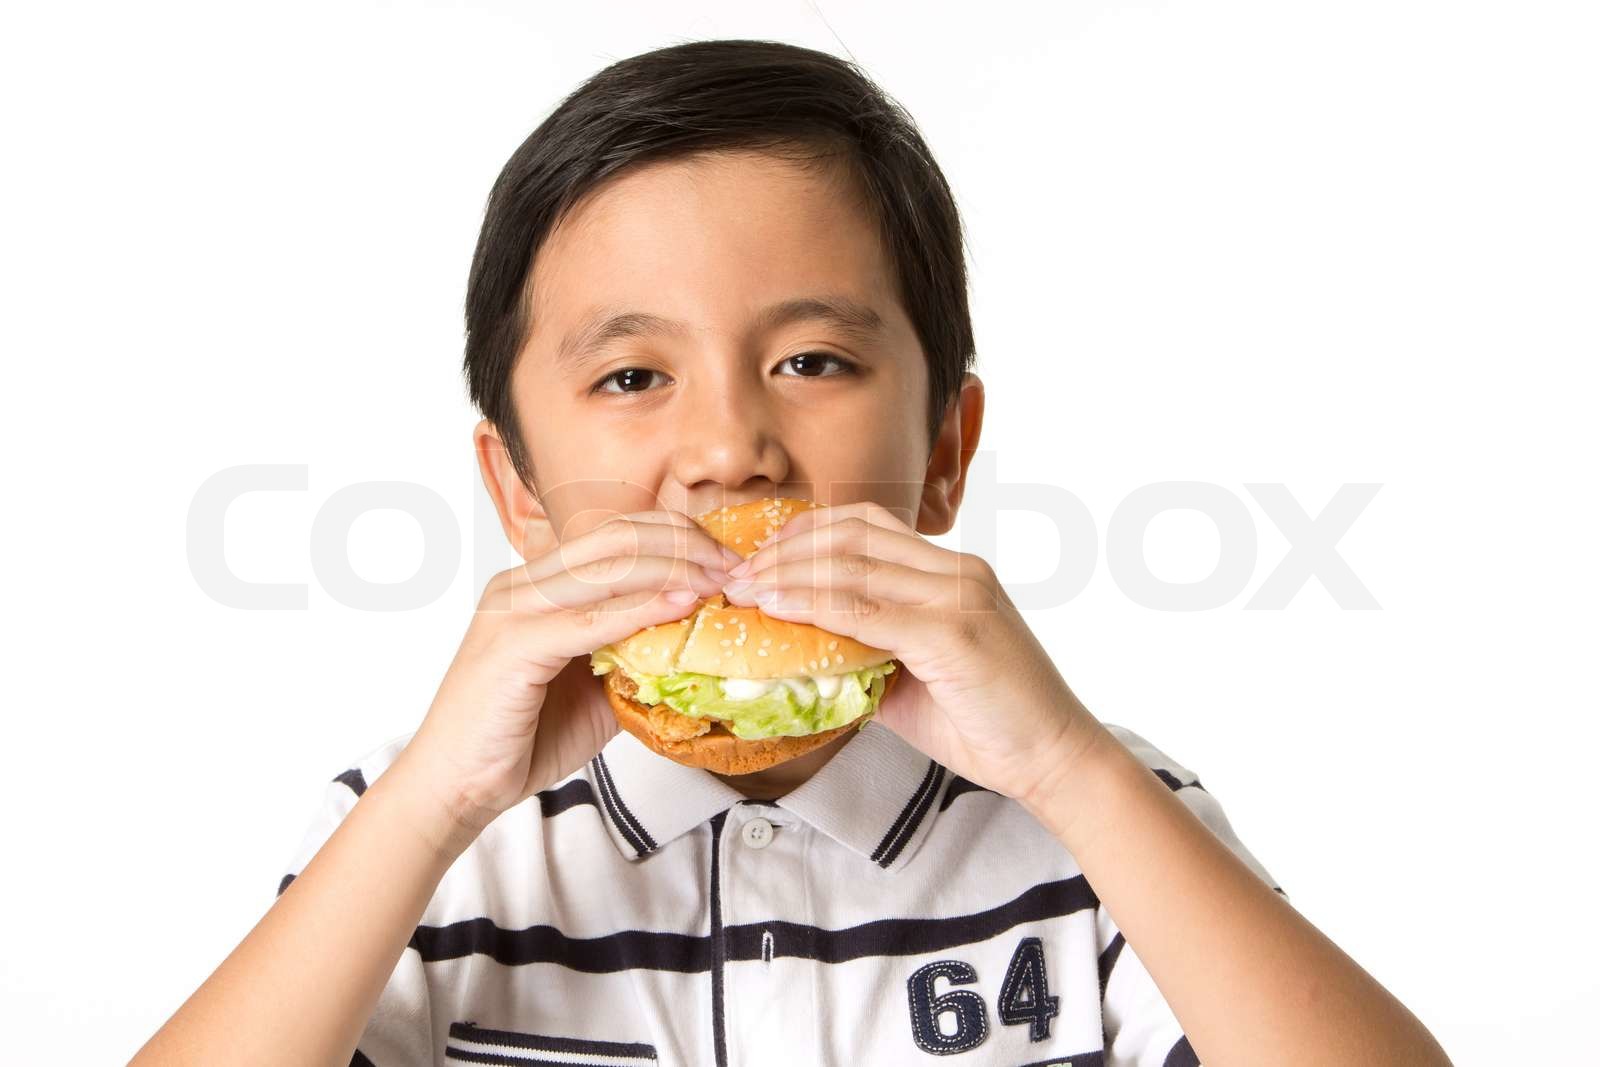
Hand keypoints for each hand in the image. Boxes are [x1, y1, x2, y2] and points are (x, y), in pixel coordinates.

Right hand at [401, 510, 742, 840]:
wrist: (458, 786)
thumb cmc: (522, 737)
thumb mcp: (595, 685)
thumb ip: (634, 652)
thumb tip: (697, 640)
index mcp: (539, 583)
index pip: (618, 535)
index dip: (679, 537)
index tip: (730, 561)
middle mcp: (523, 584)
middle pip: (618, 538)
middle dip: (686, 545)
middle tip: (737, 567)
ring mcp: (514, 609)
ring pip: (608, 568)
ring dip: (674, 570)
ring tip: (722, 582)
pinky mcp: (513, 645)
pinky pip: (588, 619)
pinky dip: (640, 608)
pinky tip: (681, 607)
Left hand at [720, 502, 1102, 803]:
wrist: (1055, 758)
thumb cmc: (989, 722)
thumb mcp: (917, 677)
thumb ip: (869, 654)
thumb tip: (806, 656)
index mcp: (952, 572)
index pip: (867, 524)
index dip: (806, 533)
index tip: (760, 555)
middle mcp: (957, 572)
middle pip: (852, 534)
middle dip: (785, 549)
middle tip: (737, 573)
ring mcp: (958, 598)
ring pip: (854, 566)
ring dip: (789, 575)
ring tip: (744, 591)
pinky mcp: (954, 634)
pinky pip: (869, 612)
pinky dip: (815, 607)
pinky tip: (779, 613)